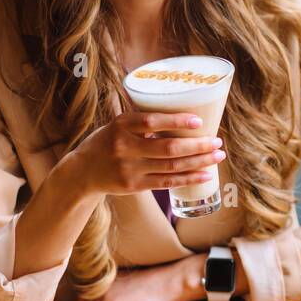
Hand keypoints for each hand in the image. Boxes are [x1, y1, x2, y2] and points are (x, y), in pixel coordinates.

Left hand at [47, 253, 206, 300]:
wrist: (172, 282)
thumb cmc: (160, 283)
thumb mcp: (137, 283)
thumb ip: (123, 286)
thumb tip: (121, 292)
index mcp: (107, 279)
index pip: (80, 285)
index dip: (66, 292)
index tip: (50, 296)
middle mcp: (102, 286)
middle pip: (74, 295)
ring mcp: (106, 298)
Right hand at [64, 110, 224, 197]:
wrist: (82, 172)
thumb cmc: (107, 142)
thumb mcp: (118, 125)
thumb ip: (143, 122)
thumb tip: (183, 114)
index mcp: (121, 125)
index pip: (152, 122)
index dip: (177, 121)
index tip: (199, 122)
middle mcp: (124, 147)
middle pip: (168, 148)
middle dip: (197, 146)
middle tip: (218, 142)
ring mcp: (129, 169)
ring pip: (172, 167)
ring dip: (199, 162)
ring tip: (218, 156)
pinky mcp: (134, 186)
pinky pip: (167, 183)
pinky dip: (189, 178)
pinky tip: (205, 174)